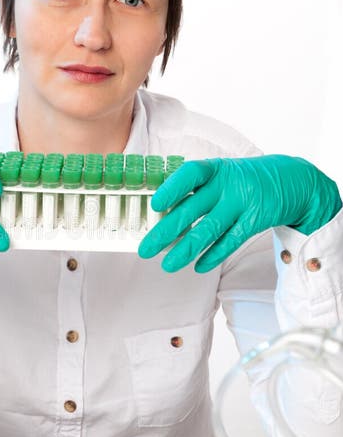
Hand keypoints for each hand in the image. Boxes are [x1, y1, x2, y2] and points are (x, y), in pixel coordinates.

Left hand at [138, 155, 341, 272]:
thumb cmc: (241, 180)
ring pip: (210, 229)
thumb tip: (160, 214)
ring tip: (167, 265)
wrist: (289, 180)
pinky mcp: (255, 221)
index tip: (155, 205)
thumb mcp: (220, 175)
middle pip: (193, 209)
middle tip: (146, 249)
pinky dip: (214, 255)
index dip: (172, 189)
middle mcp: (228, 185)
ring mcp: (243, 203)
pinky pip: (231, 241)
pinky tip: (198, 266)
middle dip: (167, 231)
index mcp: (215, 169)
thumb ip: (195, 191)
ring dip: (186, 249)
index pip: (190, 174)